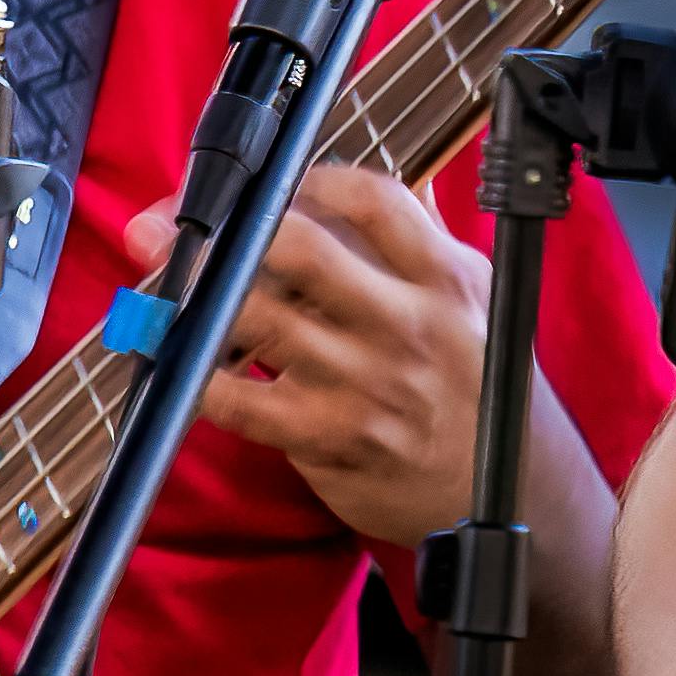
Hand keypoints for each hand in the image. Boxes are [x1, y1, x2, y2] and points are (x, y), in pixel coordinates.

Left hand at [145, 164, 488, 545]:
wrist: (516, 496)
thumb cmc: (481, 390)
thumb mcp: (477, 302)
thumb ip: (424, 242)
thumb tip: (374, 189)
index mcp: (444, 279)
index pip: (372, 199)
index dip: (306, 179)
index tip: (264, 186)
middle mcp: (406, 324)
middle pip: (302, 249)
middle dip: (224, 229)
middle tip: (170, 224)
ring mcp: (366, 384)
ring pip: (260, 319)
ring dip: (195, 297)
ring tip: (158, 285)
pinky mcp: (332, 439)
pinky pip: (243, 402)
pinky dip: (197, 377)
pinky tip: (176, 359)